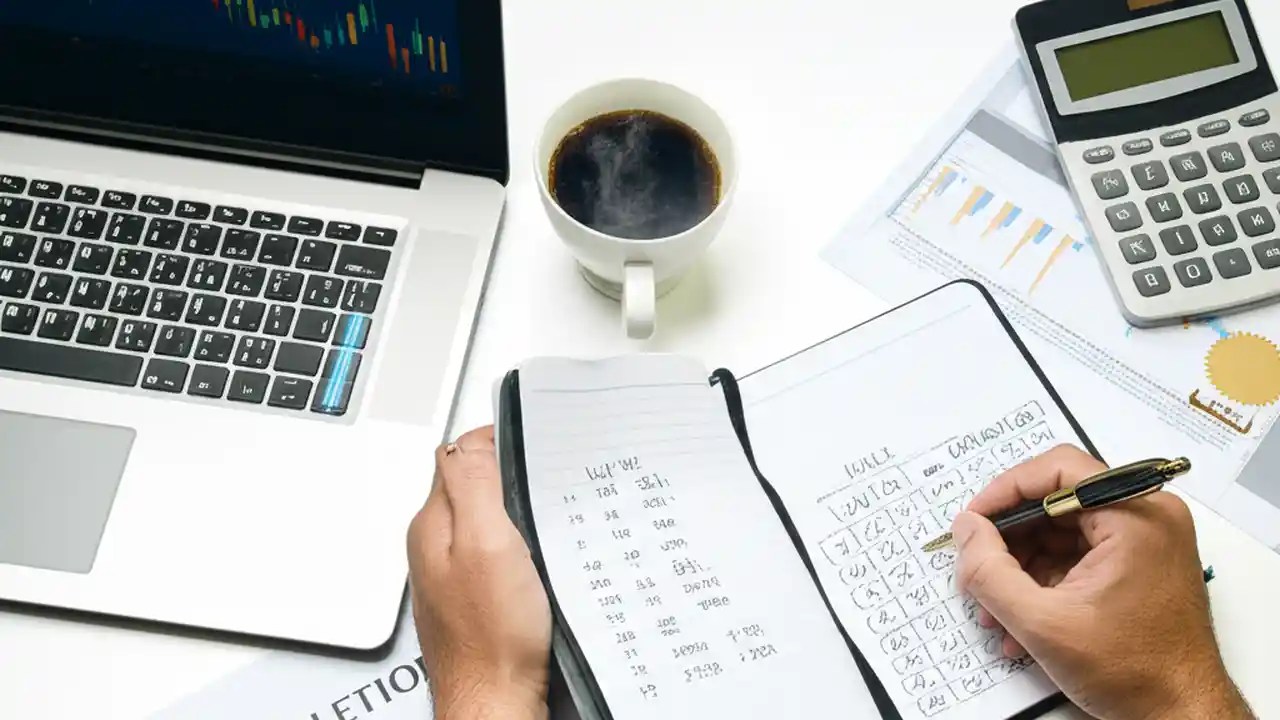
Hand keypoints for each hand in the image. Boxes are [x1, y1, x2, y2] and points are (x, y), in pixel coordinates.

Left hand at [407, 426, 551, 719]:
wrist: (494, 699)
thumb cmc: (492, 636)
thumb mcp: (488, 545)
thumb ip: (475, 487)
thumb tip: (470, 439)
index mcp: (433, 525)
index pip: (458, 457)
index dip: (497, 443)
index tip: (532, 445)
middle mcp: (436, 546)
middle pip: (470, 486)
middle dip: (506, 475)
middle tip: (545, 478)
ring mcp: (454, 572)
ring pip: (484, 519)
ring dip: (513, 511)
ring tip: (544, 513)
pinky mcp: (475, 595)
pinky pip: (494, 552)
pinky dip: (517, 544)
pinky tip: (537, 554)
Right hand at [951, 445, 1250, 719]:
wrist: (1183, 716)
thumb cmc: (1136, 673)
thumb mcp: (1043, 623)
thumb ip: (990, 571)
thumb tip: (965, 529)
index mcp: (1137, 516)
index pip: (1058, 470)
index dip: (1005, 491)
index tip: (973, 521)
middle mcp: (1148, 518)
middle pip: (1056, 502)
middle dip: (1009, 540)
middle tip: (977, 566)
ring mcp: (1146, 542)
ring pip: (1062, 532)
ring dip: (1022, 566)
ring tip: (995, 607)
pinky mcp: (1139, 565)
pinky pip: (1079, 555)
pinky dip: (1045, 580)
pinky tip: (1021, 617)